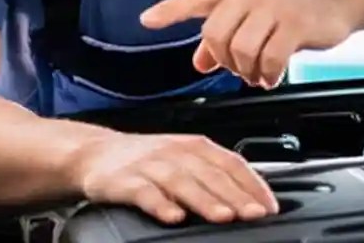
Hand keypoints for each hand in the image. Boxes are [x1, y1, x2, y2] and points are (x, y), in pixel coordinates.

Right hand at [73, 132, 278, 224]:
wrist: (94, 152)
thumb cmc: (146, 161)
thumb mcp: (182, 158)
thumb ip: (213, 174)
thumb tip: (252, 199)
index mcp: (193, 146)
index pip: (230, 162)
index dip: (252, 184)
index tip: (269, 206)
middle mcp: (173, 152)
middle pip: (208, 173)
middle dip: (234, 195)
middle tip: (254, 214)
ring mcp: (148, 165)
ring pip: (180, 181)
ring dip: (203, 199)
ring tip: (223, 217)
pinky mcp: (123, 180)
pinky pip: (143, 192)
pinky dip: (159, 204)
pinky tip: (172, 216)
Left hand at [139, 0, 356, 88]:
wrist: (335, 0)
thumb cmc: (288, 10)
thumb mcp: (252, 19)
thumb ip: (223, 39)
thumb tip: (198, 63)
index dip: (169, 10)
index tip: (147, 20)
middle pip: (214, 36)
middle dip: (224, 60)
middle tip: (240, 69)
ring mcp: (272, 7)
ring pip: (240, 50)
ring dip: (247, 71)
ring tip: (259, 73)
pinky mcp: (294, 24)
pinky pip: (269, 59)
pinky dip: (268, 75)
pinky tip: (272, 76)